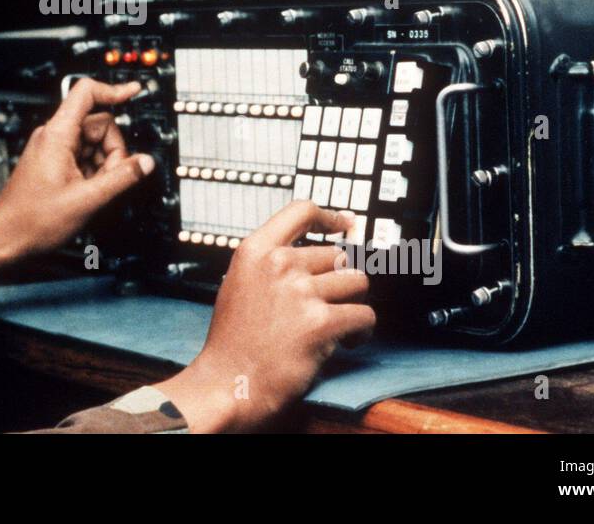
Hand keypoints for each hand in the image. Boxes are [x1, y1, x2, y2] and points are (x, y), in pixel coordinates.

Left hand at [0, 78, 154, 286]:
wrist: (7, 239)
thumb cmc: (33, 221)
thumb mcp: (87, 200)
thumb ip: (121, 178)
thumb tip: (145, 162)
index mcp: (57, 135)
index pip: (87, 93)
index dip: (114, 90)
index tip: (134, 91)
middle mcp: (54, 136)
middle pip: (100, 125)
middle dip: (113, 151)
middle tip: (109, 179)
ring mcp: (53, 149)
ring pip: (95, 143)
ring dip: (104, 165)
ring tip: (93, 191)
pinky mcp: (54, 162)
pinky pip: (85, 157)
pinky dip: (94, 172)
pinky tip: (88, 192)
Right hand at [153, 200, 375, 431]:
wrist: (229, 382)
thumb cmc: (233, 340)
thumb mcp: (239, 283)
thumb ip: (270, 264)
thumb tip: (311, 255)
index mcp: (256, 251)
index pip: (301, 211)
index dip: (330, 217)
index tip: (346, 223)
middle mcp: (279, 265)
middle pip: (338, 255)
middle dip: (339, 281)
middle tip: (329, 304)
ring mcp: (300, 292)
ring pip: (357, 282)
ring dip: (353, 303)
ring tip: (339, 323)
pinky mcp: (320, 322)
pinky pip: (364, 315)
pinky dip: (361, 331)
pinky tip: (346, 340)